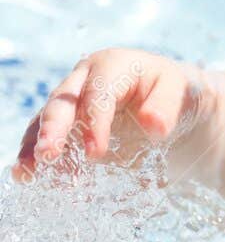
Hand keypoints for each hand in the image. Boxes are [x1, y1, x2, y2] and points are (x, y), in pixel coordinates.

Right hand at [13, 49, 209, 181]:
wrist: (171, 101)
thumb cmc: (176, 92)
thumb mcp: (180, 92)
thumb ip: (166, 106)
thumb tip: (153, 125)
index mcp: (113, 64)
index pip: (99, 93)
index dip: (95, 122)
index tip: (94, 152)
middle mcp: (85, 79)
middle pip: (63, 101)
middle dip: (53, 129)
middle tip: (48, 155)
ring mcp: (73, 100)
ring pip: (46, 118)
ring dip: (35, 144)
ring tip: (26, 172)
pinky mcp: (67, 122)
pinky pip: (45, 136)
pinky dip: (35, 155)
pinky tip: (28, 176)